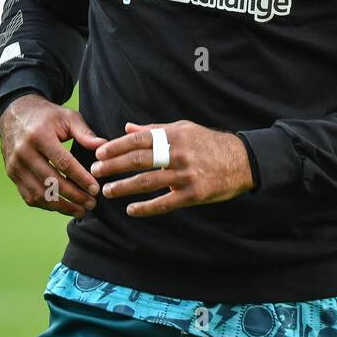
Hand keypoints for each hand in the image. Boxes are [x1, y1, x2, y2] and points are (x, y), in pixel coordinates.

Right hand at [0, 93, 104, 217]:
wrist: (15, 113)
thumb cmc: (47, 116)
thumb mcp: (67, 116)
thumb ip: (85, 133)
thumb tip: (103, 147)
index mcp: (39, 136)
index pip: (63, 163)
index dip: (80, 178)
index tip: (95, 189)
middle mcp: (24, 152)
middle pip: (51, 181)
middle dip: (74, 196)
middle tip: (92, 203)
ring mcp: (15, 165)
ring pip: (39, 193)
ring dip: (61, 206)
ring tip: (80, 210)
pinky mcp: (11, 174)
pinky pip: (29, 196)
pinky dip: (46, 205)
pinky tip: (62, 206)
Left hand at [90, 120, 255, 216]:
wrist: (241, 161)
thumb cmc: (209, 143)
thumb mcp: (184, 129)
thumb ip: (155, 129)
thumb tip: (128, 128)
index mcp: (174, 136)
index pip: (139, 140)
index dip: (116, 146)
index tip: (99, 153)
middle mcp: (178, 154)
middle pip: (138, 160)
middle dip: (113, 166)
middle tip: (95, 171)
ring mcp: (185, 175)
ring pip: (147, 182)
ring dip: (124, 187)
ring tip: (108, 190)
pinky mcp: (192, 194)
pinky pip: (164, 203)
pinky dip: (146, 207)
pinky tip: (131, 209)